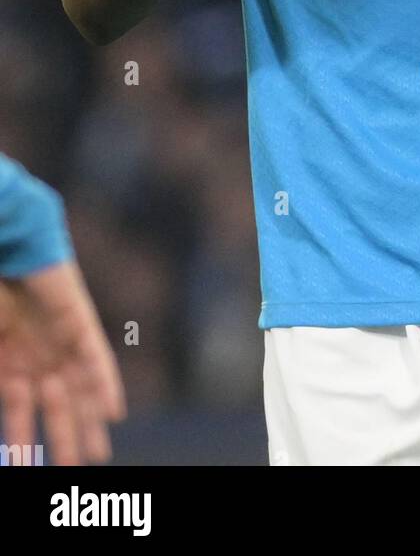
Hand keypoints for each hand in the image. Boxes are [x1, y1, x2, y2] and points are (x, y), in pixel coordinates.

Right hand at [0, 260, 124, 464]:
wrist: (6, 246)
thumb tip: (4, 393)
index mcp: (9, 363)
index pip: (18, 412)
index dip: (20, 440)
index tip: (21, 469)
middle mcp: (37, 355)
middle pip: (56, 406)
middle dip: (64, 438)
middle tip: (74, 469)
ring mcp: (59, 340)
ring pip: (79, 389)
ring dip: (88, 422)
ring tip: (97, 455)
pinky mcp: (79, 321)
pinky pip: (96, 358)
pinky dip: (105, 384)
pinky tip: (113, 412)